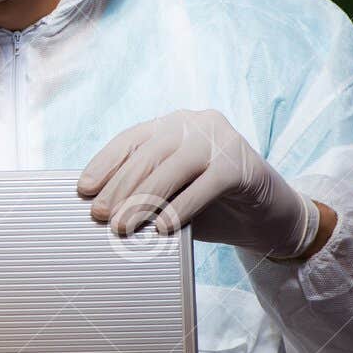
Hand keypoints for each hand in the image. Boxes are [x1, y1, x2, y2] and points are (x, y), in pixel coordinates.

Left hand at [77, 109, 320, 258]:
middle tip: (101, 217)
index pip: (130, 140)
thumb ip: (144, 192)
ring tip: (124, 227)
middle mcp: (194, 123)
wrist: (269, 216)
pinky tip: (163, 228)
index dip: (104, 164)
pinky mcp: (241, 163)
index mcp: (172, 125)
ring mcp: (220, 139)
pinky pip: (205, 185)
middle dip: (120, 188)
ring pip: (172, 168)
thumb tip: (102, 209)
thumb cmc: (211, 206)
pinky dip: (181, 207)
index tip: (83, 191)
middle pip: (147, 155)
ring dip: (144, 200)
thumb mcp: (171, 195)